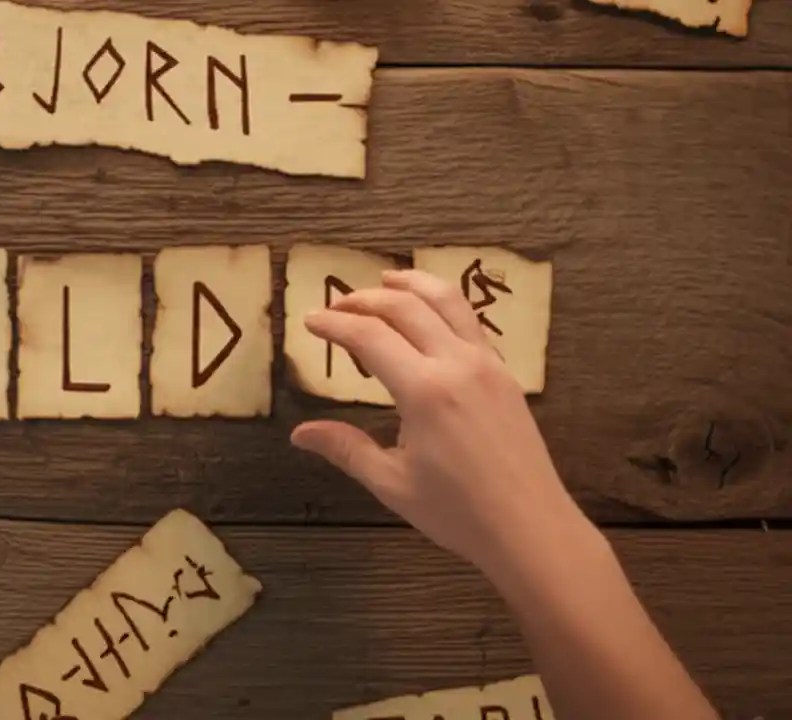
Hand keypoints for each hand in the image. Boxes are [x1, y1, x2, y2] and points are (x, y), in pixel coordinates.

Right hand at [291, 270, 592, 577]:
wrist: (531, 528)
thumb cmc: (458, 512)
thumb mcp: (392, 483)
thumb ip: (346, 449)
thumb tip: (300, 434)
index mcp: (425, 391)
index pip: (369, 337)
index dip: (334, 324)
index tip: (309, 321)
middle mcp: (457, 364)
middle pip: (405, 307)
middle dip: (364, 299)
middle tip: (335, 306)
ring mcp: (487, 364)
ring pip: (447, 301)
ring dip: (410, 285)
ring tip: (385, 281)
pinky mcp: (505, 374)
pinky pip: (470, 323)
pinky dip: (441, 305)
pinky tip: (429, 316)